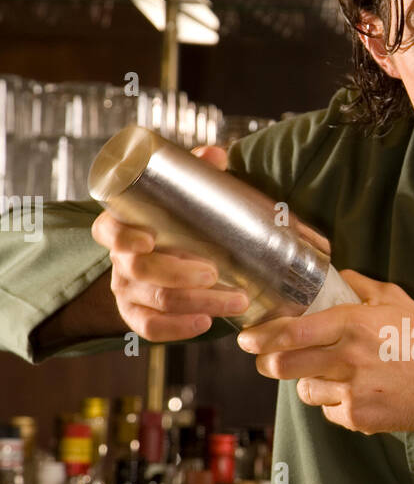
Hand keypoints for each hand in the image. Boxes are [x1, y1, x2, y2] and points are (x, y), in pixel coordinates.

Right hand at [90, 145, 249, 341]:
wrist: (163, 265)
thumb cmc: (175, 226)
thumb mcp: (182, 199)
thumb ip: (196, 175)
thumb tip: (217, 154)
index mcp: (123, 226)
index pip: (108, 228)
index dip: (123, 235)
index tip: (149, 238)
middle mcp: (120, 259)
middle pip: (140, 269)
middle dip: (180, 273)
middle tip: (216, 272)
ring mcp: (126, 291)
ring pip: (156, 300)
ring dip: (198, 302)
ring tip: (235, 299)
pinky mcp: (136, 316)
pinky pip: (150, 329)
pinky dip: (178, 329)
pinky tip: (206, 323)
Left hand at [235, 269, 413, 441]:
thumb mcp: (396, 300)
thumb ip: (359, 286)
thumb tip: (333, 275)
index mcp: (354, 323)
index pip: (293, 330)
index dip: (262, 335)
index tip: (246, 338)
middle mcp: (349, 357)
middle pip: (284, 364)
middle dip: (268, 363)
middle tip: (267, 361)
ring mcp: (352, 390)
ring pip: (304, 389)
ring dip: (309, 383)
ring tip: (333, 376)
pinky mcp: (357, 417)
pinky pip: (328, 411)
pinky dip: (335, 404)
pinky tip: (358, 394)